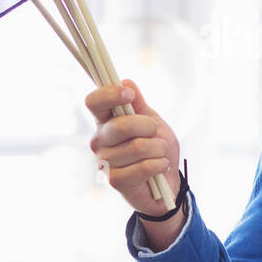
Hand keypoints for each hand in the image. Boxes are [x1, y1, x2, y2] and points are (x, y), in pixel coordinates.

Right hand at [85, 78, 182, 217]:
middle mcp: (99, 140)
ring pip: (137, 147)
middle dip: (148, 126)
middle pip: (120, 125)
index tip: (129, 94)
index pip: (93, 102)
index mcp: (105, 121)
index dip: (110, 94)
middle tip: (155, 133)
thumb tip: (126, 81)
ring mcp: (105, 161)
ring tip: (159, 154)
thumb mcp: (153, 122)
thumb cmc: (157, 149)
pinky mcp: (115, 180)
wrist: (167, 181)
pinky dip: (159, 165)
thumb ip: (140, 104)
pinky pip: (143, 167)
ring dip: (158, 149)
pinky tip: (159, 167)